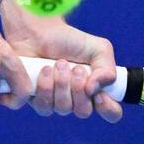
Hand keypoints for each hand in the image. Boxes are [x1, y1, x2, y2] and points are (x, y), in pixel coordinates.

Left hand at [0, 0, 122, 122]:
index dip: (108, 108)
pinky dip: (42, 86)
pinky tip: (41, 70)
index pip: (111, 113)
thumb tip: (93, 90)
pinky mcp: (32, 100)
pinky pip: (41, 107)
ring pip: (62, 109)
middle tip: (74, 67)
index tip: (99, 93)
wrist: (36, 30)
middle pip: (83, 112)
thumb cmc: (67, 39)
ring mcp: (53, 102)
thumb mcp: (98, 48)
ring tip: (55, 64)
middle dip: (78, 87)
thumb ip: (107, 69)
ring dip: (60, 84)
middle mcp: (74, 100)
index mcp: (94, 90)